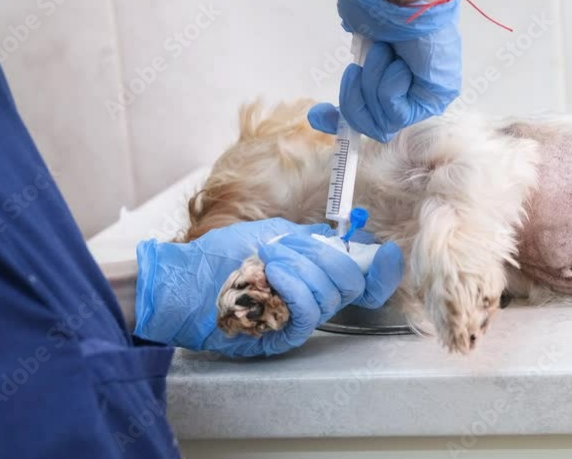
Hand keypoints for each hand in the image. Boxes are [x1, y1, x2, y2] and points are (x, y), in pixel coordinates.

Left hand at [133, 218, 403, 356]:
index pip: (360, 277)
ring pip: (329, 296)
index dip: (380, 270)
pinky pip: (307, 312)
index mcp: (312, 275)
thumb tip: (344, 237)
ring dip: (301, 269)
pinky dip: (295, 288)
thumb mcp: (271, 235)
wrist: (183, 283)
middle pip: (350, 284)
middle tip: (293, 251)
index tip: (387, 256)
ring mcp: (297, 320)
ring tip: (270, 263)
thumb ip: (309, 238)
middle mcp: (311, 299)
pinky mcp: (282, 337)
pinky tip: (274, 277)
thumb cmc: (220, 257)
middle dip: (329, 260)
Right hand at [308, 0, 461, 142]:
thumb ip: (360, 55)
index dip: (338, 120)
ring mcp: (427, 97)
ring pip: (382, 120)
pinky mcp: (434, 99)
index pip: (369, 115)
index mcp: (396, 74)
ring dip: (373, 83)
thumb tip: (355, 63)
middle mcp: (414, 89)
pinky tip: (397, 61)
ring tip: (384, 51)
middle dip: (355, 97)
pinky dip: (387, 86)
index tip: (315, 115)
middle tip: (356, 68)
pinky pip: (396, 114)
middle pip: (372, 124)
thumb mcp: (363, 31)